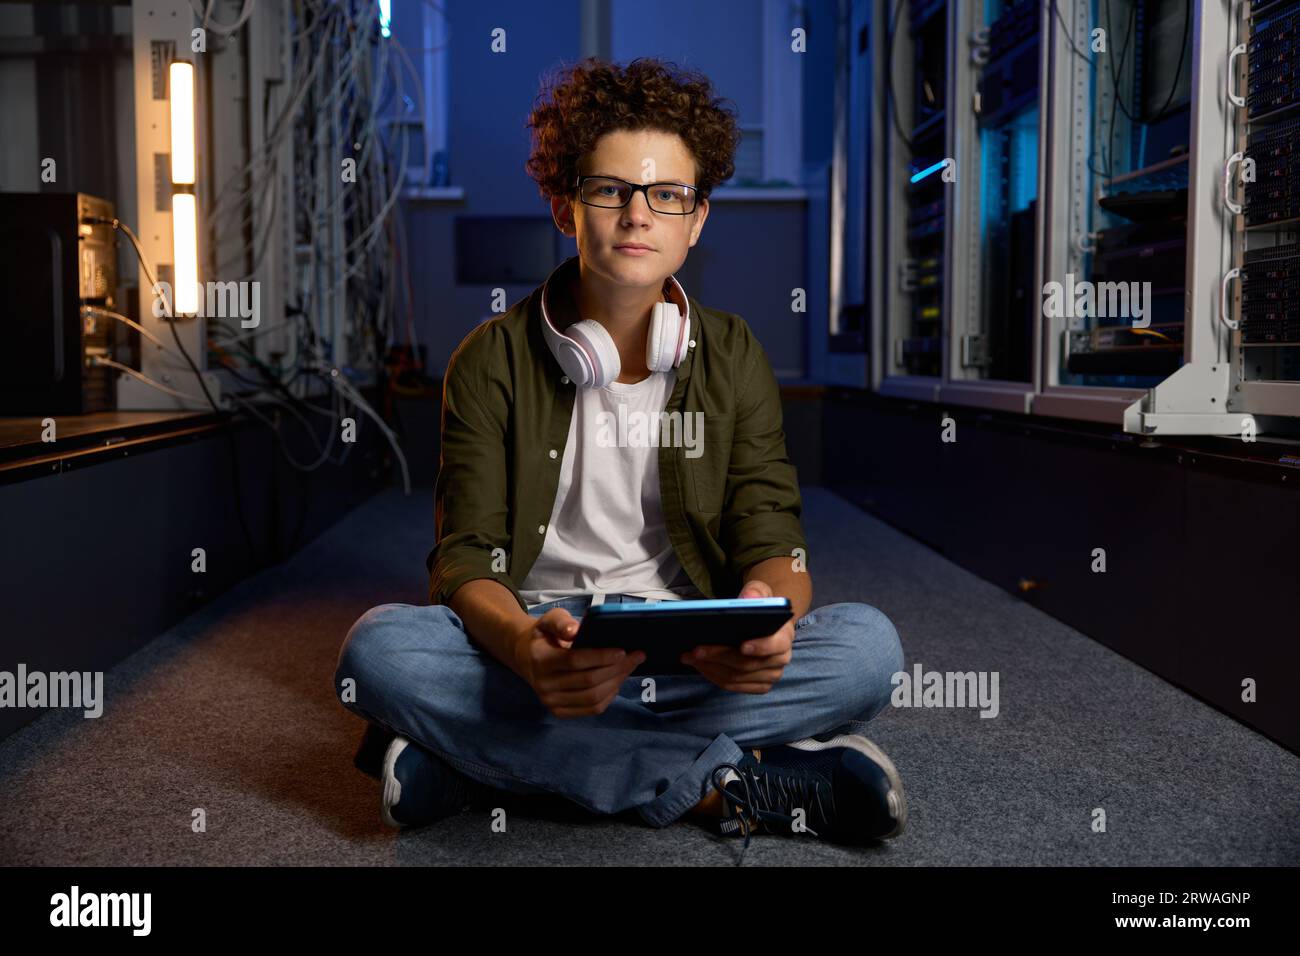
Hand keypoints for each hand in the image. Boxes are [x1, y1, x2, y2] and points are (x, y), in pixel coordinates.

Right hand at [514, 609, 645, 717]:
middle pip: (588, 681)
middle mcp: (544, 684)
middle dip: (617, 669)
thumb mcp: (549, 620)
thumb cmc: (544, 636)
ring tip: (630, 667)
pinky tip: (617, 681)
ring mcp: (551, 701)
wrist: (525, 657)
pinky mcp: (559, 712)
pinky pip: (591, 709)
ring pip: (593, 698)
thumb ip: (561, 622)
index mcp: (540, 659)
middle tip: (637, 656)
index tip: (622, 651)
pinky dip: (609, 696)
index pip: (575, 661)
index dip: (601, 657)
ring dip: (617, 682)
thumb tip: (576, 631)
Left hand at [678, 580, 792, 693]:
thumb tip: (748, 598)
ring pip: (736, 677)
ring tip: (690, 656)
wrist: (765, 624)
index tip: (742, 646)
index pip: (776, 645)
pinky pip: (732, 685)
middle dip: (719, 657)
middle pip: (747, 664)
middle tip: (696, 650)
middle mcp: (780, 660)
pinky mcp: (757, 685)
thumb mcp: (760, 591)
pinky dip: (713, 676)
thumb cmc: (761, 608)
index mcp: (785, 637)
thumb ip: (755, 591)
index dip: (760, 647)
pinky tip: (699, 665)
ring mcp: (769, 675)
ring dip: (710, 668)